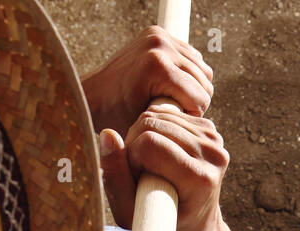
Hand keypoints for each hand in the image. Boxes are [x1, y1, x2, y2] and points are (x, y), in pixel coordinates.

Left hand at [81, 26, 213, 136]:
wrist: (95, 94)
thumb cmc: (117, 117)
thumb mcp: (147, 127)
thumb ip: (175, 124)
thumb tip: (201, 128)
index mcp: (158, 66)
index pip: (200, 96)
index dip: (192, 115)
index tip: (176, 123)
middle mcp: (160, 44)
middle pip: (205, 81)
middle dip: (194, 101)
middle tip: (175, 114)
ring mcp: (160, 35)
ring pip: (203, 70)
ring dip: (194, 89)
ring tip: (174, 102)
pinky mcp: (159, 32)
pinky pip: (193, 59)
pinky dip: (188, 76)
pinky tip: (173, 88)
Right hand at [98, 106, 228, 230]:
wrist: (195, 221)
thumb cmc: (159, 220)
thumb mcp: (129, 212)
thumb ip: (114, 177)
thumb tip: (108, 134)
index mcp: (200, 179)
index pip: (150, 144)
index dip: (132, 157)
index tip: (137, 177)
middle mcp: (213, 156)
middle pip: (153, 123)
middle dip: (135, 141)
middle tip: (140, 168)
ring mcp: (215, 140)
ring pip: (159, 114)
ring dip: (144, 134)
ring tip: (151, 161)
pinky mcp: (210, 129)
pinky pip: (169, 112)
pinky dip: (156, 127)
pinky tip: (161, 150)